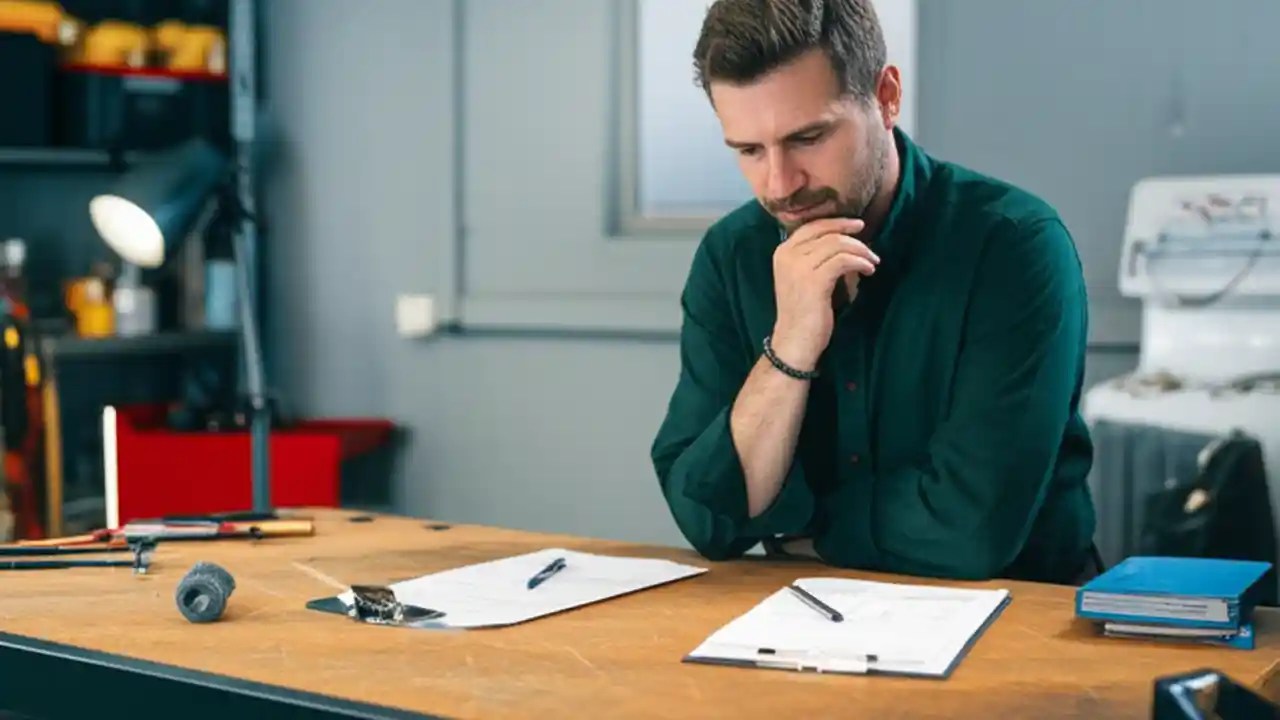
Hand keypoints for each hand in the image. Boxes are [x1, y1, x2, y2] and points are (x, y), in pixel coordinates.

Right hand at [770, 218, 878, 369]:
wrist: (794, 340)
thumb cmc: (802, 312)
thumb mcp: (803, 278)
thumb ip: (814, 258)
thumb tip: (843, 242)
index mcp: (783, 252)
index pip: (812, 226)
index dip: (837, 222)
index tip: (856, 225)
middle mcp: (788, 255)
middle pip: (826, 232)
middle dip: (852, 235)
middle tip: (869, 245)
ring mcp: (799, 267)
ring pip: (837, 244)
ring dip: (860, 251)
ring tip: (872, 262)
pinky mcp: (814, 280)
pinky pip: (843, 260)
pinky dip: (860, 262)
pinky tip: (869, 270)